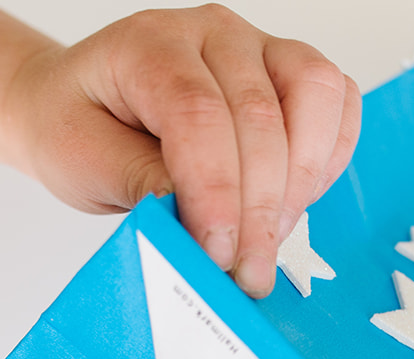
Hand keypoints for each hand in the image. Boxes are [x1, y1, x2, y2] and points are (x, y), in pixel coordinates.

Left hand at [1, 4, 360, 297]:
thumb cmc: (76, 127)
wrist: (77, 104)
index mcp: (149, 45)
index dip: (216, 192)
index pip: (198, 113)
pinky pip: (337, 101)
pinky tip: (294, 203)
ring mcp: (257, 46)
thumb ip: (141, 183)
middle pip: (260, 116)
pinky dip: (328, 157)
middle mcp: (210, 33)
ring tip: (270, 239)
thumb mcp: (83, 162)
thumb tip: (203, 222)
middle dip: (259, 209)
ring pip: (314, 95)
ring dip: (302, 181)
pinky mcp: (288, 70)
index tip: (218, 254)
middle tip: (247, 272)